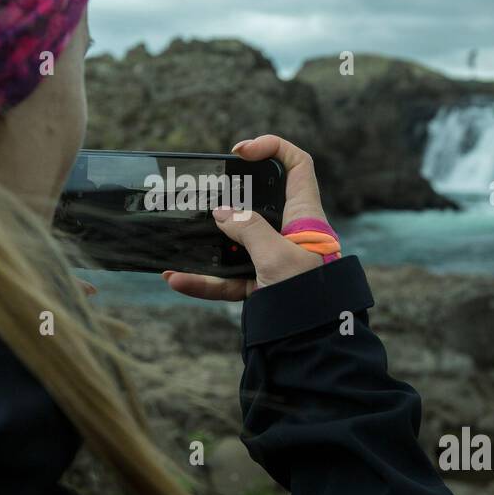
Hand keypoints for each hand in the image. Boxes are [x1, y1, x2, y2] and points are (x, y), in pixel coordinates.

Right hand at [163, 134, 329, 300]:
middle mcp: (290, 234)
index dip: (273, 149)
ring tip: (178, 240)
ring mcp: (273, 260)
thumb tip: (222, 213)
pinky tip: (176, 279)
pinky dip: (203, 281)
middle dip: (228, 197)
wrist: (316, 345)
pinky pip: (227, 279)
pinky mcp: (261, 287)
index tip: (241, 152)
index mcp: (305, 216)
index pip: (297, 166)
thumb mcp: (276, 256)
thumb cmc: (308, 295)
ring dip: (207, 245)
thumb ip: (248, 229)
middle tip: (201, 193)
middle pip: (258, 202)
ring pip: (236, 244)